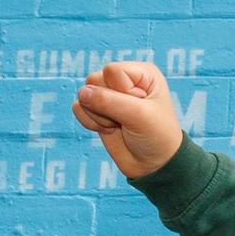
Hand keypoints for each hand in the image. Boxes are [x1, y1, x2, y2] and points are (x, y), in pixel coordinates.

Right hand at [72, 61, 184, 179]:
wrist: (153, 164)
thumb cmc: (157, 136)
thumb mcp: (139, 116)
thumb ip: (109, 102)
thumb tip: (81, 93)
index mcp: (141, 73)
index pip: (112, 71)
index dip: (121, 92)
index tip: (140, 107)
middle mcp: (124, 79)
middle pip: (94, 80)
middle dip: (107, 105)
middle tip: (128, 119)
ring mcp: (108, 94)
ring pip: (83, 94)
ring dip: (99, 116)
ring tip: (120, 124)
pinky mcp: (96, 109)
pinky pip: (77, 108)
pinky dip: (90, 122)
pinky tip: (109, 129)